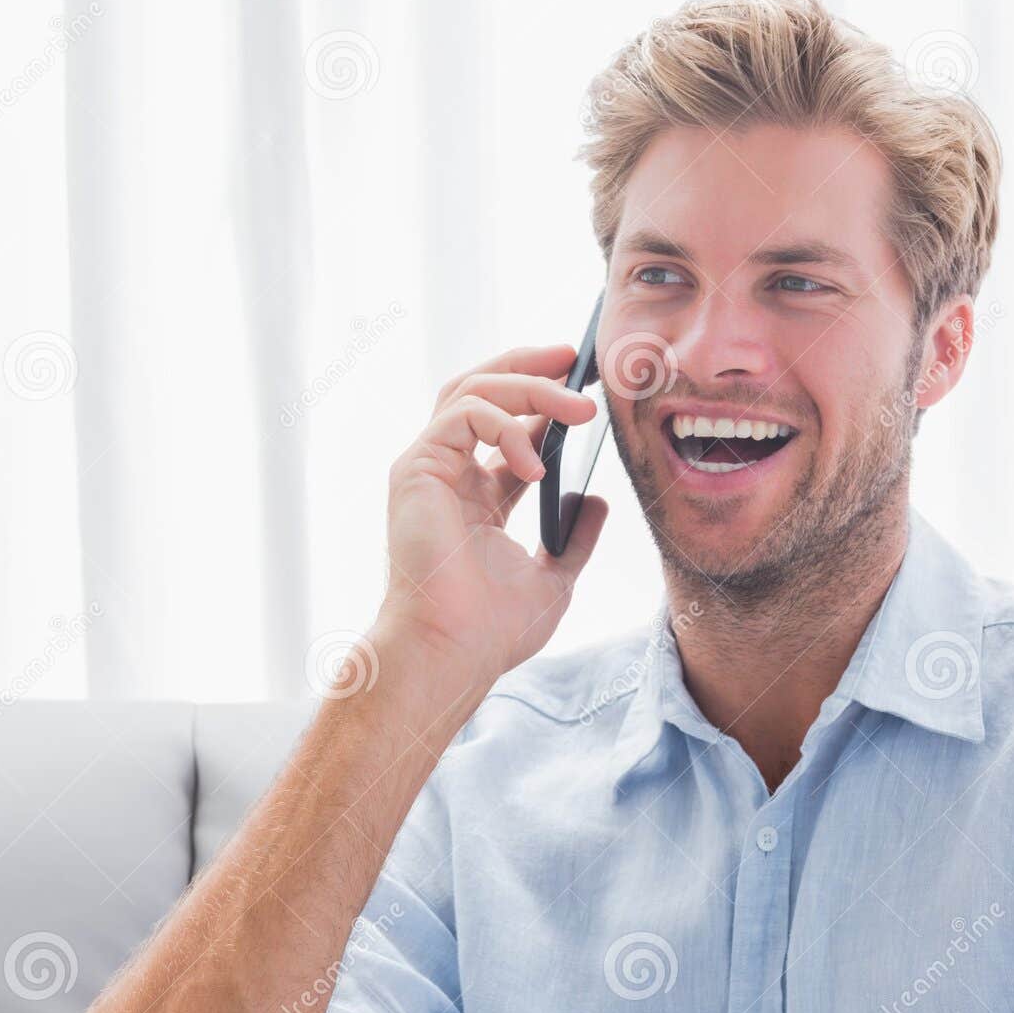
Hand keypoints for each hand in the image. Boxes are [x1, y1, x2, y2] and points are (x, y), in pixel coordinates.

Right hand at [377, 344, 608, 691]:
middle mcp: (448, 473)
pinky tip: (536, 462)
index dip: (545, 399)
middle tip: (576, 359)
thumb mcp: (554, 577)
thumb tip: (597, 500)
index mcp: (476, 496)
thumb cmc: (490, 629)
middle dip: (530, 366)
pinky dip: (505, 425)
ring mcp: (428, 468)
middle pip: (481, 390)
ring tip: (578, 408)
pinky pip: (462, 415)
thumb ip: (575, 537)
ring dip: (529, 387)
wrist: (454, 652)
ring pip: (472, 390)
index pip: (508, 425)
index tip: (589, 387)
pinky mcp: (416, 468)